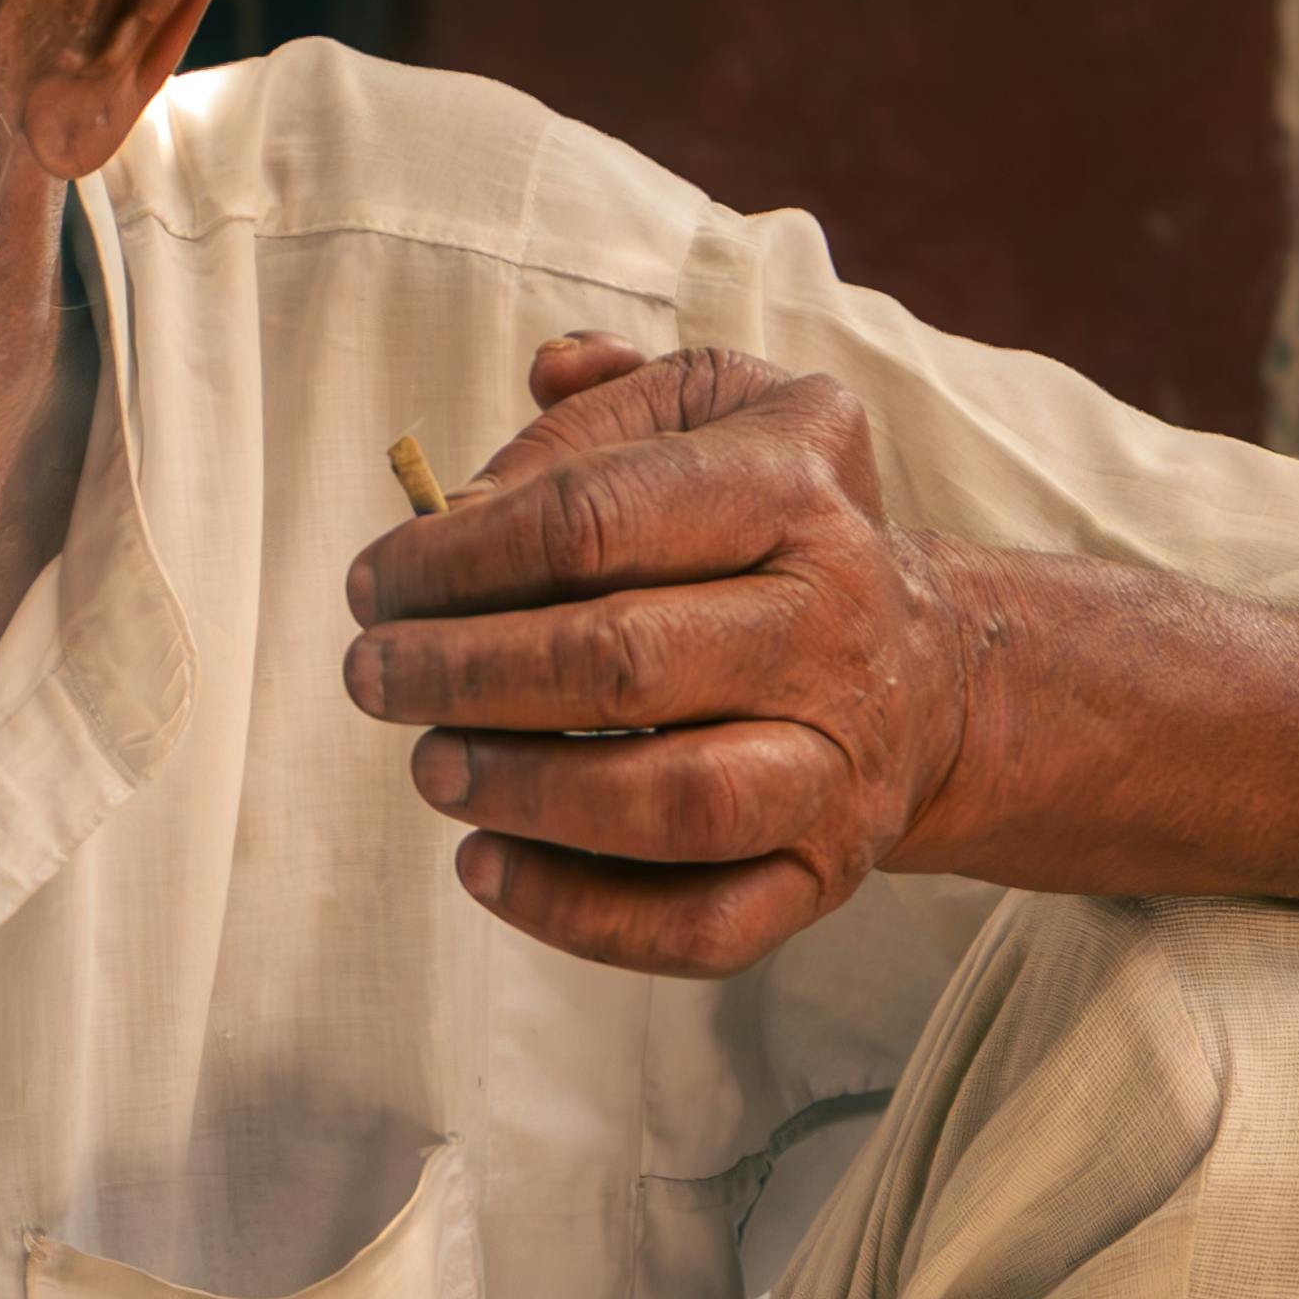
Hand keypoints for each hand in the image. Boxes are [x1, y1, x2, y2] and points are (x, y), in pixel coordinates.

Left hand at [345, 333, 984, 975]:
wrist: (926, 671)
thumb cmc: (773, 532)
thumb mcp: (723, 416)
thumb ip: (618, 400)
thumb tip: (543, 375)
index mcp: (790, 489)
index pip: (598, 518)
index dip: (460, 556)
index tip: (373, 584)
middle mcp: (831, 622)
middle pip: (627, 658)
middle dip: (470, 672)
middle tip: (373, 677)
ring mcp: (835, 761)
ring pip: (678, 801)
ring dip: (527, 794)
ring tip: (432, 768)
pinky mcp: (823, 872)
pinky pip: (703, 923)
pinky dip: (580, 913)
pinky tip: (485, 866)